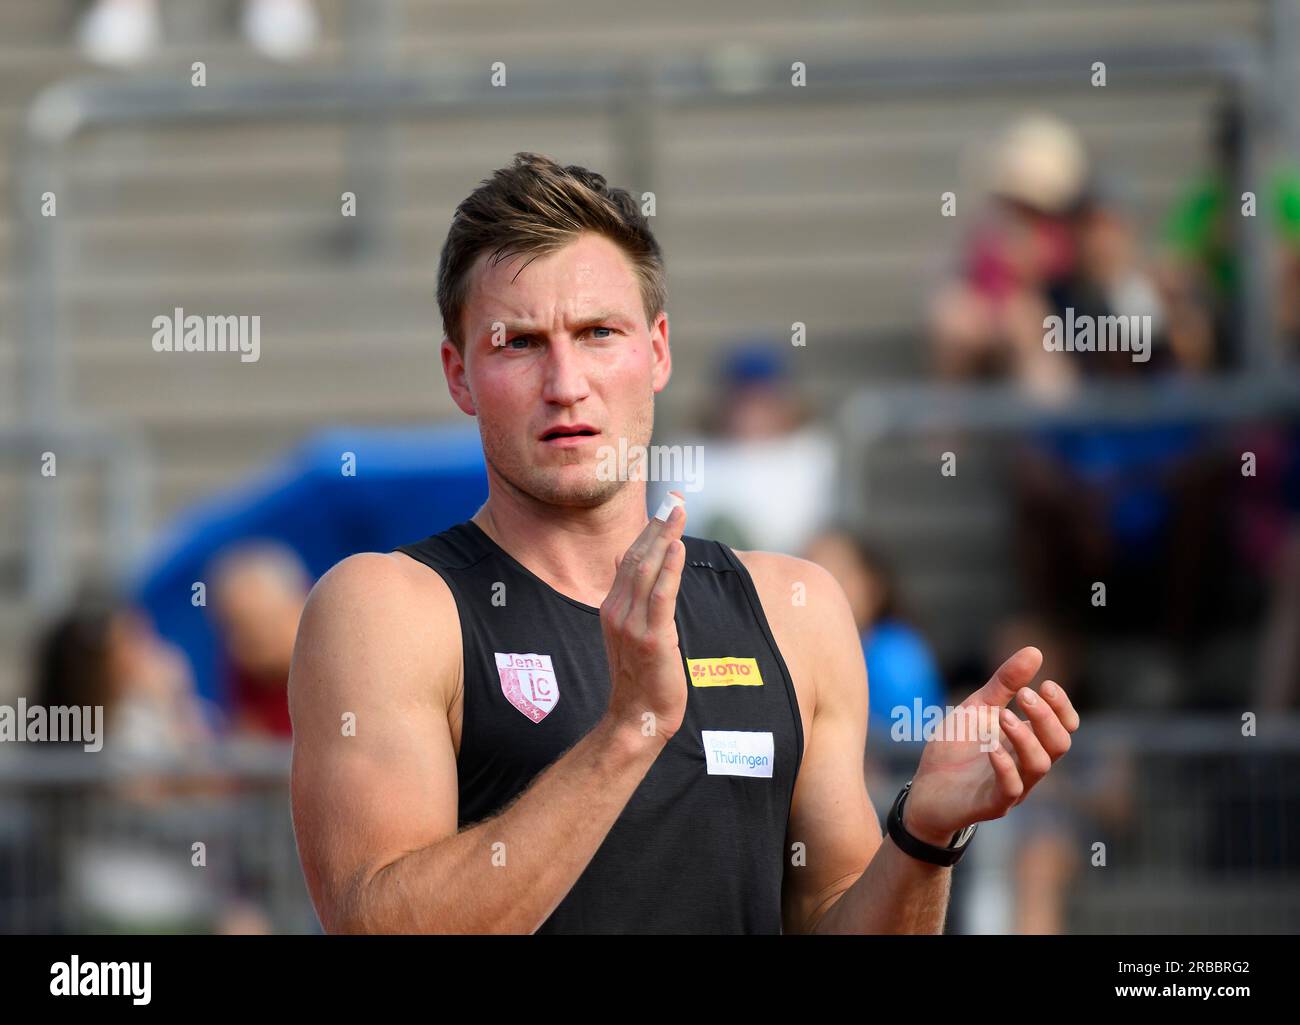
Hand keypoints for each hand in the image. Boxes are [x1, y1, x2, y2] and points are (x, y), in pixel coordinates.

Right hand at [600, 495, 688, 741]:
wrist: (637, 716)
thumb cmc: (639, 676)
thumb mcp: (628, 630)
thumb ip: (628, 594)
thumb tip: (624, 556)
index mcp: (612, 607)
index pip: (630, 559)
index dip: (647, 532)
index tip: (664, 509)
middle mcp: (617, 611)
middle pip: (637, 558)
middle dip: (657, 528)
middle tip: (675, 501)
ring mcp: (632, 624)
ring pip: (647, 571)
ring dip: (664, 539)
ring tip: (678, 514)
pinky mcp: (651, 638)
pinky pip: (660, 597)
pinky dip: (669, 570)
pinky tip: (678, 549)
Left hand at [902, 647, 1079, 845]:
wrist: (925, 788)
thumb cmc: (957, 749)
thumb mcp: (978, 708)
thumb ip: (1004, 684)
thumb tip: (1035, 651)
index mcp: (1028, 742)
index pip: (1064, 726)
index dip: (1062, 707)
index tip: (1046, 684)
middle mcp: (1027, 765)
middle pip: (1059, 744)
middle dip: (1045, 717)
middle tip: (1024, 695)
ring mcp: (1013, 787)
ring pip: (1040, 765)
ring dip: (1025, 736)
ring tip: (1004, 716)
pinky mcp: (992, 804)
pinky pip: (1010, 788)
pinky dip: (1005, 765)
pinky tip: (990, 747)